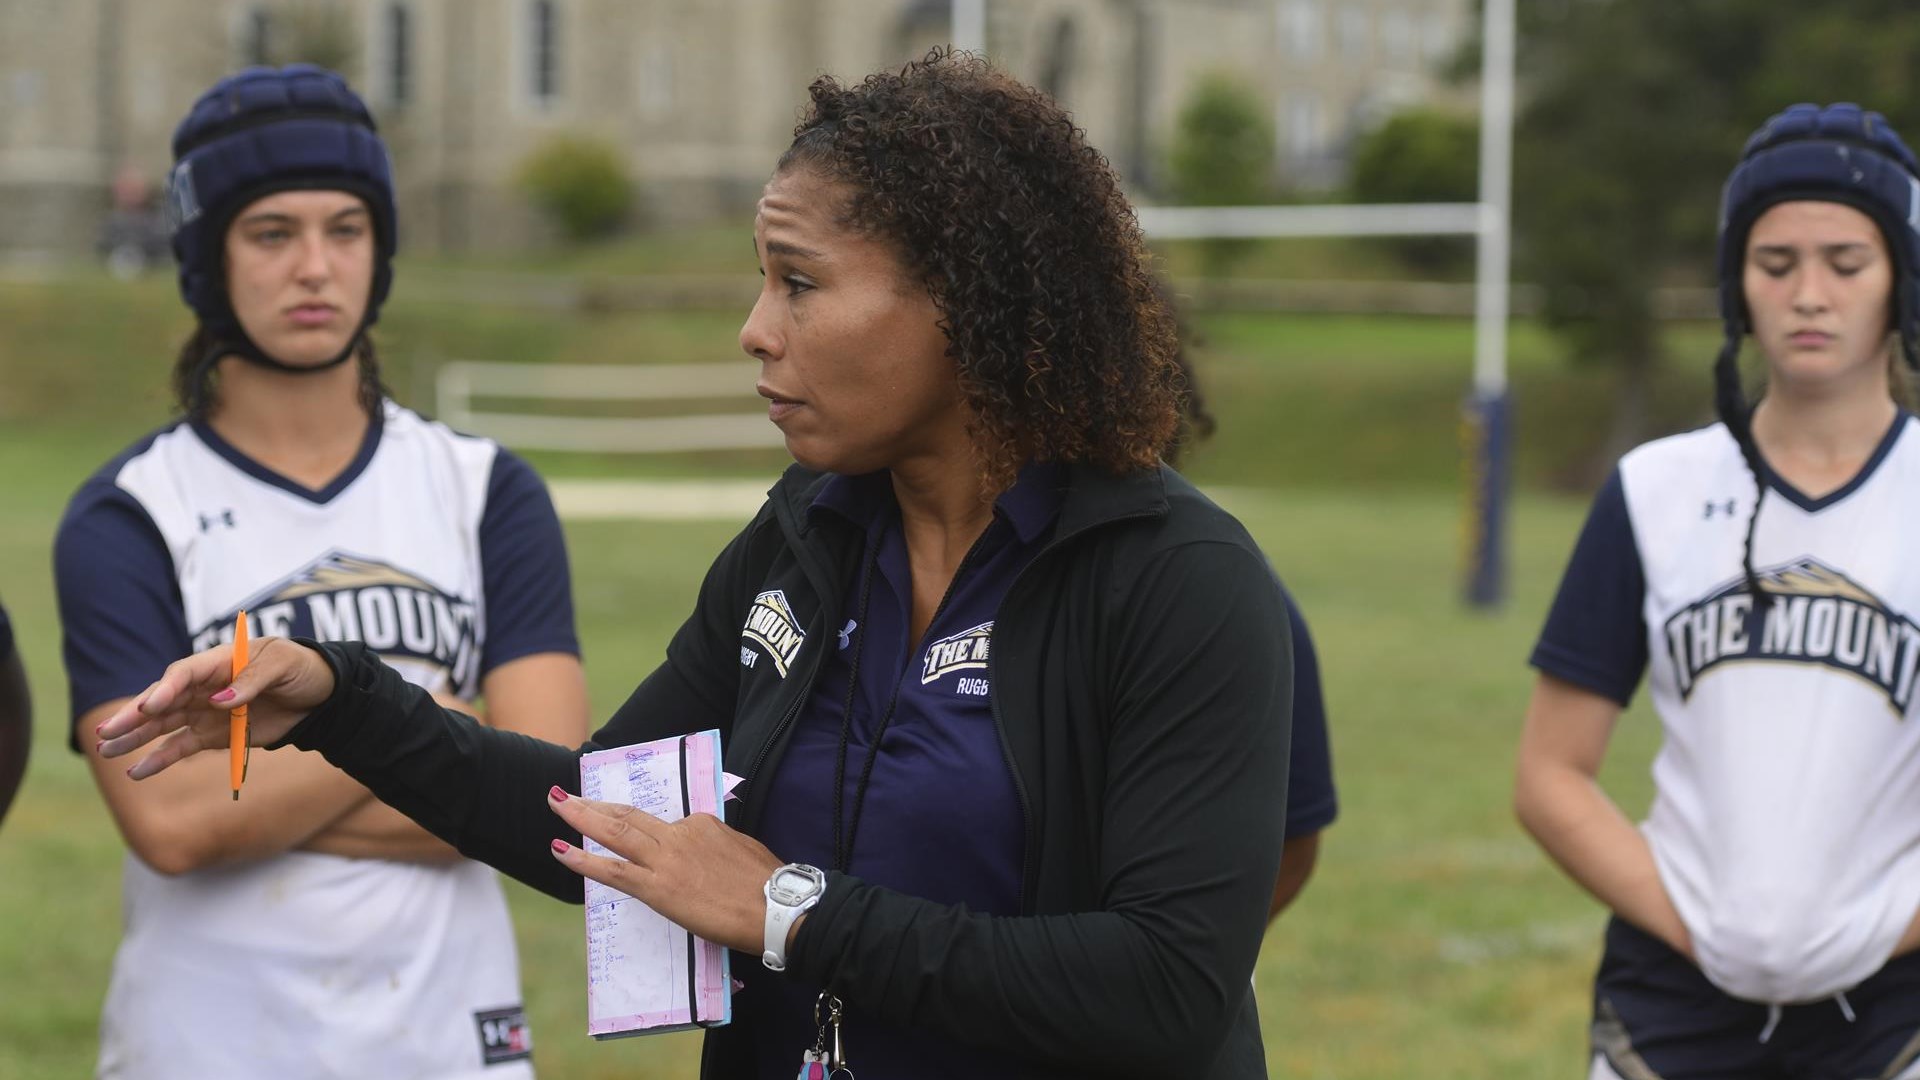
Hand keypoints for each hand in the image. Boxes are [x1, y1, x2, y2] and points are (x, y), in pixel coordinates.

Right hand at [95, 638, 337, 779]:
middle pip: (162, 701)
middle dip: (134, 716)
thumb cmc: (301, 669)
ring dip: (134, 738)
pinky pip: (180, 747)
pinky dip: (159, 759)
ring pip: (162, 725)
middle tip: (106, 731)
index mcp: (219, 662)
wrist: (321, 695)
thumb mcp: (284, 665)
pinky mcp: (212, 734)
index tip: (149, 707)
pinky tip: (136, 771)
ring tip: (105, 750)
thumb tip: (219, 701)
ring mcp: (205, 711)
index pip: (183, 674)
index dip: (166, 690)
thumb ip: (252, 680)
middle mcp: (204, 687)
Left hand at [546, 787, 783, 953]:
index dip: (649, 837)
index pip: (666, 826)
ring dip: (580, 817)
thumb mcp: (743, 849)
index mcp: (702, 823)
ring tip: (556, 804)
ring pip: (615, 832)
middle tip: (563, 794)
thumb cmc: (767, 884)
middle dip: (593, 804)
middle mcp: (679, 834)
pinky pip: (612, 871)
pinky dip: (583, 859)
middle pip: (629, 815)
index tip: (646, 849)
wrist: (776, 907)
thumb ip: (718, 845)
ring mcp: (665, 859)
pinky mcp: (657, 887)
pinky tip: (561, 851)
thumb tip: (707, 854)